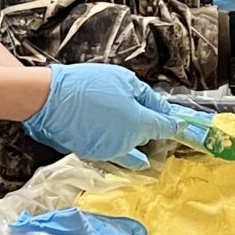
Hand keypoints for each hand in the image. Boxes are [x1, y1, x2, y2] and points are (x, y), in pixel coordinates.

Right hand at [23, 64, 180, 168]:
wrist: (50, 100)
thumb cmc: (88, 86)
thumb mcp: (124, 80)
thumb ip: (146, 96)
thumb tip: (159, 107)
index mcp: (139, 123)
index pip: (165, 128)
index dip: (176, 126)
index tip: (185, 128)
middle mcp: (127, 143)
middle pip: (147, 138)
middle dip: (149, 130)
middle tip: (151, 120)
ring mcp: (108, 152)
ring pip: (128, 148)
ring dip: (133, 142)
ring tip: (136, 142)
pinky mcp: (91, 154)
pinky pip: (110, 151)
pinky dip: (113, 145)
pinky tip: (109, 135)